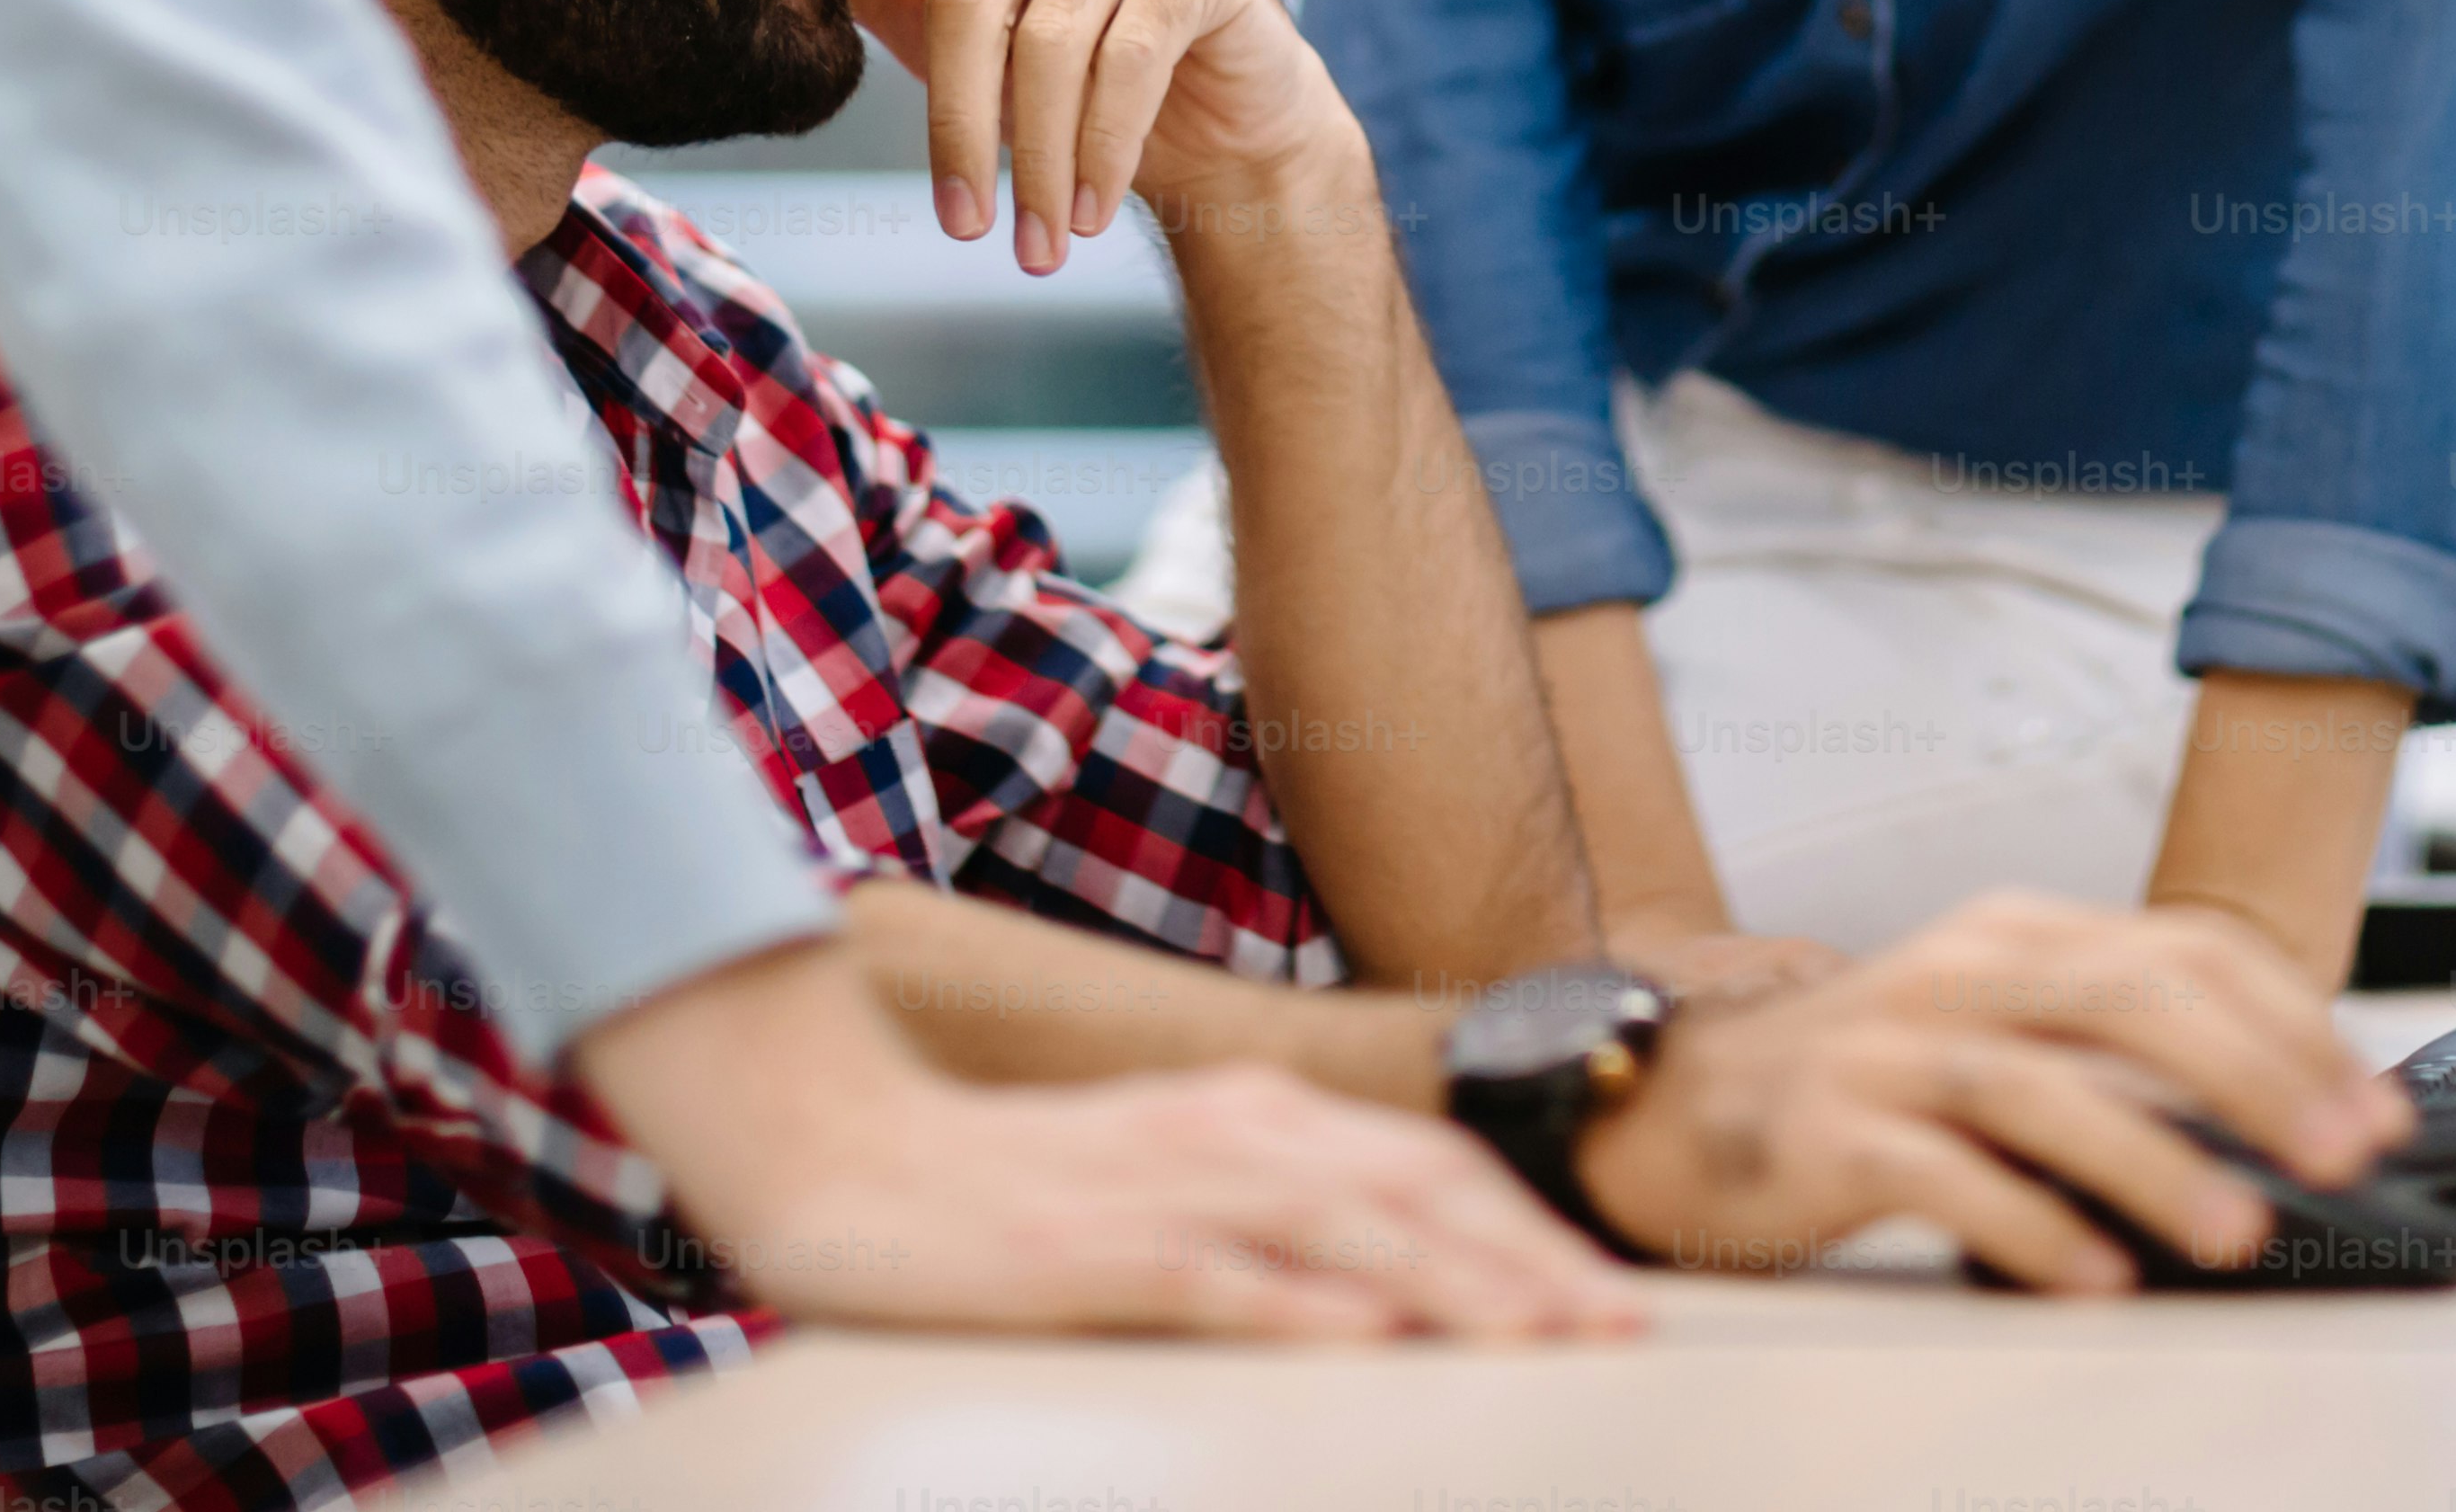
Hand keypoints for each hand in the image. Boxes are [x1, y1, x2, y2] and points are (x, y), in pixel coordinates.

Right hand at [582, 936, 1640, 1339]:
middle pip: (1413, 1193)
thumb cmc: (1002, 1184)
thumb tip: (1388, 1278)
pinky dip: (1299, 1309)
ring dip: (1451, 1287)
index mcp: (1248, 1111)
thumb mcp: (1160, 1176)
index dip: (1529, 1229)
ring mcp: (1156, 1187)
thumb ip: (1267, 1208)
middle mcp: (1224, 1130)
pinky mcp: (1085, 1250)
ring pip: (1340, 1233)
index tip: (1608, 1295)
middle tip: (1618, 1327)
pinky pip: (1213, 1279)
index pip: (1426, 1166)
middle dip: (1528, 1263)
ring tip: (1539, 1337)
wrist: (836, 1146)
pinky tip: (1365, 1345)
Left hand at [804, 0, 1349, 272]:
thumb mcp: (968, 47)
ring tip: (1037, 248)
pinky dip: (1104, 148)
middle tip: (961, 229)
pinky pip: (1132, 57)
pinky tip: (1091, 209)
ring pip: (1055, 40)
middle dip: (961, 126)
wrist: (1216, 131)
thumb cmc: (1070, 85)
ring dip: (1042, 163)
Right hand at [1568, 890, 2408, 1293]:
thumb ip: (2117, 1051)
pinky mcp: (1827, 1131)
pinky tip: (2092, 1276)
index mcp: (2018, 935)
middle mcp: (1959, 973)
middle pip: (2133, 1000)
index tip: (2373, 1106)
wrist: (1676, 1100)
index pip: (2187, 952)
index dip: (2296, 1027)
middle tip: (2341, 1154)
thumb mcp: (1998, 1027)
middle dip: (2259, 1078)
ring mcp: (1888, 1049)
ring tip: (2234, 1229)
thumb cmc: (1868, 1076)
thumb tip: (2285, 1117)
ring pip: (2043, 1087)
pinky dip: (2028, 1226)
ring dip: (2153, 1162)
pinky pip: (1942, 1176)